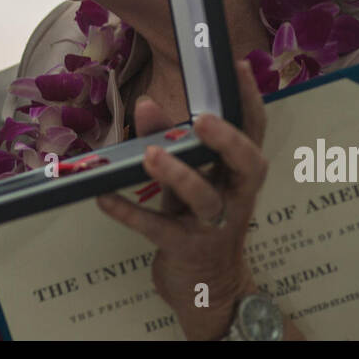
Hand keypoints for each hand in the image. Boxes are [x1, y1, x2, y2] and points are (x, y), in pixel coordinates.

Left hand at [98, 59, 300, 339]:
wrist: (209, 291)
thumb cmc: (197, 222)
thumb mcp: (187, 181)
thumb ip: (169, 142)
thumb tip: (145, 103)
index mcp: (239, 174)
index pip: (253, 132)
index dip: (249, 100)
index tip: (240, 67)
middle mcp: (236, 196)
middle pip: (247, 164)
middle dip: (227, 140)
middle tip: (203, 118)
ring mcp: (214, 226)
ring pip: (205, 197)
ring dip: (178, 175)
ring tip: (150, 154)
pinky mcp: (187, 250)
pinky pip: (159, 228)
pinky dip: (130, 212)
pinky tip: (104, 198)